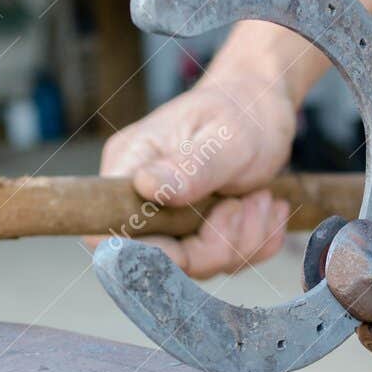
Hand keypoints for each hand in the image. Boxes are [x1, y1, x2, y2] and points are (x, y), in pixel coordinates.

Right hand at [94, 71, 298, 277]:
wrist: (264, 107)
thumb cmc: (242, 112)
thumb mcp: (226, 136)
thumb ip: (190, 167)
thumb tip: (146, 186)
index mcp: (131, 167)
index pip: (105, 231)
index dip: (145, 252)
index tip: (195, 233)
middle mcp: (142, 199)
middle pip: (161, 260)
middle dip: (215, 243)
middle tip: (243, 202)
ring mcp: (171, 221)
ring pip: (201, 264)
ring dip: (243, 237)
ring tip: (260, 196)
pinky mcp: (199, 234)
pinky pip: (226, 261)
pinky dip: (256, 241)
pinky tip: (266, 208)